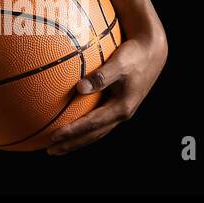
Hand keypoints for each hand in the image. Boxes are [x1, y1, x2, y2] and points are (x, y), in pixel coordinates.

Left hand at [46, 29, 167, 154]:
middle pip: (93, 135)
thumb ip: (101, 76)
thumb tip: (79, 87)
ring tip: (58, 146)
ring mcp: (120, 112)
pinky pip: (98, 122)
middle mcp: (121, 114)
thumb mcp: (119, 63)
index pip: (92, 124)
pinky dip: (84, 128)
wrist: (152, 52)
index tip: (54, 136)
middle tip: (50, 150)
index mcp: (122, 108)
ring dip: (77, 140)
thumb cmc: (134, 55)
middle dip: (72, 144)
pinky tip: (71, 126)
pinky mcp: (118, 106)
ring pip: (96, 132)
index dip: (73, 132)